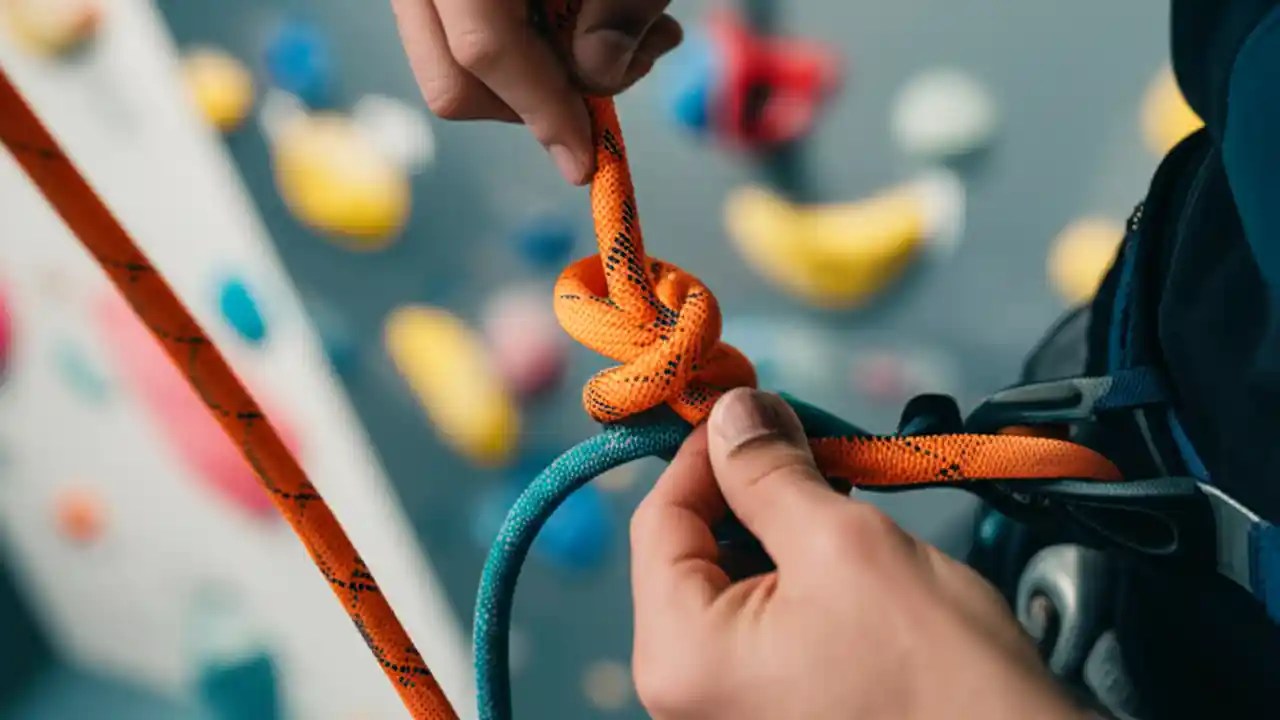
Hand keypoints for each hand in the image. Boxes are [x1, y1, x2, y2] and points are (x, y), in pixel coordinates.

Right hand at [390, 0, 681, 183]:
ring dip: (540, 81)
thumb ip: (618, 12)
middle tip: (615, 80)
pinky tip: (594, 25)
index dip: (543, 113)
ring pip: (454, 69)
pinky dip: (527, 51)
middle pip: (453, 80)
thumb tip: (598, 78)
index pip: (483, 50)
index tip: (585, 164)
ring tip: (633, 38)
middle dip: (536, 107)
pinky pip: (462, 43)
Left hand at [629, 388, 1088, 719]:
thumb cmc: (938, 678)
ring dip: (776, 527)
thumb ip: (767, 472)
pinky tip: (842, 551)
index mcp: (678, 656)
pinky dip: (795, 574)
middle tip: (809, 443)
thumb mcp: (843, 546)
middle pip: (689, 551)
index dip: (703, 451)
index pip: (657, 520)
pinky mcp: (774, 710)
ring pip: (729, 582)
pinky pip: (761, 622)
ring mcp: (728, 707)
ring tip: (838, 497)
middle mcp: (684, 693)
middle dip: (745, 488)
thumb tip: (730, 413)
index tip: (753, 407)